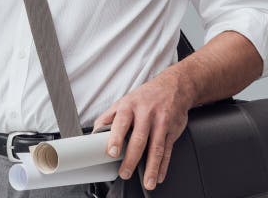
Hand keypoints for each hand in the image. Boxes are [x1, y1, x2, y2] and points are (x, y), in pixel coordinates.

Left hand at [92, 70, 192, 190]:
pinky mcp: (173, 130)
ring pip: (156, 147)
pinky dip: (164, 166)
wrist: (173, 87)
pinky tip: (159, 176)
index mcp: (130, 106)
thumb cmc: (145, 97)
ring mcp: (161, 122)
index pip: (121, 123)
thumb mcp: (124, 101)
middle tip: (125, 173)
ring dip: (152, 167)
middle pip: (139, 139)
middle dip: (131, 158)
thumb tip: (94, 134)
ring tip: (147, 182)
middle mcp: (146, 113)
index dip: (116, 138)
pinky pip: (168, 150)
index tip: (112, 152)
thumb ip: (108, 117)